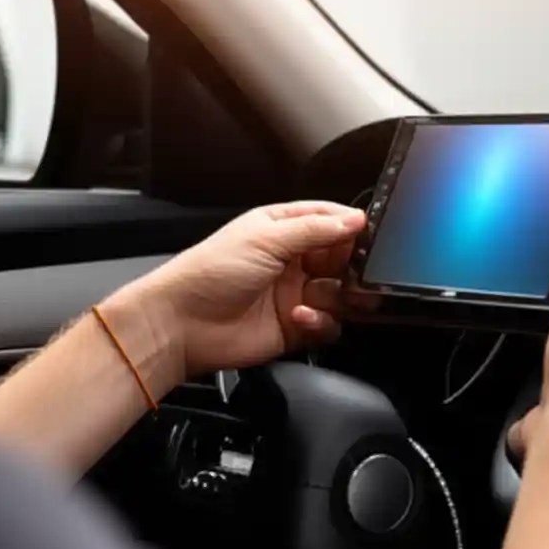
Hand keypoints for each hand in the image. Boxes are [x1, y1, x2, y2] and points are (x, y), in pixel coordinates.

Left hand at [111, 201, 365, 387]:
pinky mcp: (295, 328)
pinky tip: (300, 318)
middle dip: (351, 266)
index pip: (330, 222)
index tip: (367, 234)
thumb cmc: (209, 273)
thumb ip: (314, 229)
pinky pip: (328, 325)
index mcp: (282, 230)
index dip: (350, 227)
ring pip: (341, 294)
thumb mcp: (265, 238)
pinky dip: (321, 322)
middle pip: (342, 260)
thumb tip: (355, 220)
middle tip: (353, 272)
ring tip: (317, 297)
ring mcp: (295, 295)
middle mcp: (292, 261)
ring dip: (335, 297)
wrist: (180, 325)